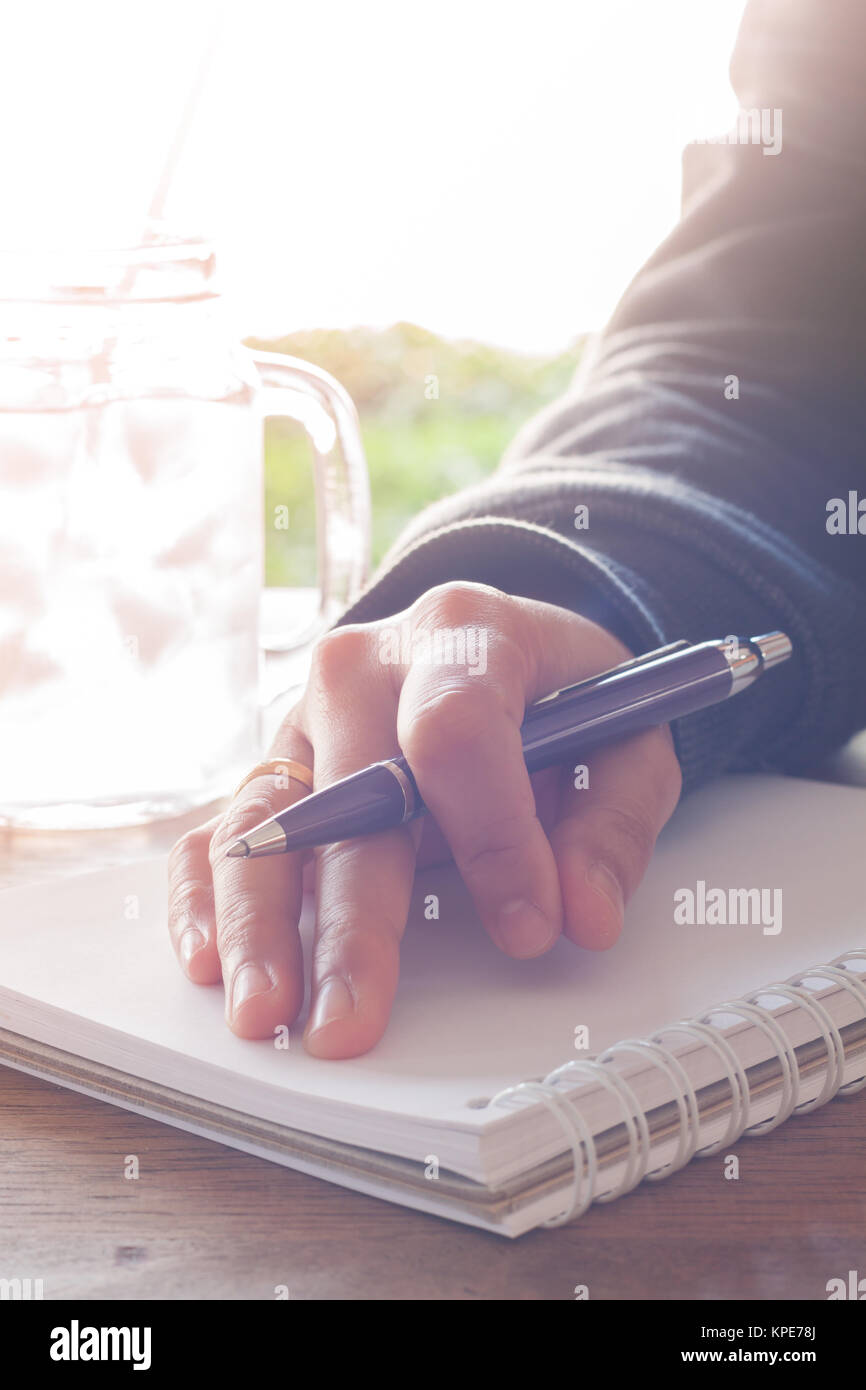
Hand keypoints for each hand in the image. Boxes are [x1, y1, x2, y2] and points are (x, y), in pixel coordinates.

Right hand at [168, 582, 681, 1058]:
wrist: (498, 650)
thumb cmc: (559, 696)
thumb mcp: (625, 738)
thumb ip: (613, 824)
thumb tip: (583, 915)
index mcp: (462, 636)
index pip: (456, 731)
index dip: (492, 834)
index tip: (531, 925)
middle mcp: (363, 670)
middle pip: (348, 795)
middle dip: (354, 919)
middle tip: (354, 1019)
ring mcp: (305, 720)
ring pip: (265, 820)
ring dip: (259, 923)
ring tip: (264, 1012)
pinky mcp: (275, 769)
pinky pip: (221, 830)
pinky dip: (205, 896)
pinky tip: (208, 961)